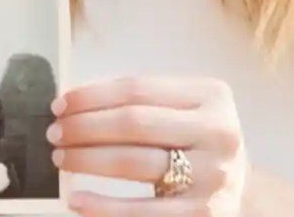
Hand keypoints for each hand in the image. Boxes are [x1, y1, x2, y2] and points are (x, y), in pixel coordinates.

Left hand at [47, 76, 246, 215]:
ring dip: (87, 159)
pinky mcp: (205, 214)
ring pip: (134, 162)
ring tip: (60, 158)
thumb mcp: (183, 113)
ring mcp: (213, 176)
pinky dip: (103, 206)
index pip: (137, 88)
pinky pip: (142, 211)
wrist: (239, 192)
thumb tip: (72, 102)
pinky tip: (77, 199)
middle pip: (133, 122)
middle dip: (84, 127)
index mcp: (212, 96)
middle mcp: (219, 133)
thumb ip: (139, 103)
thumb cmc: (195, 145)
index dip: (91, 96)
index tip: (59, 105)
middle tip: (54, 133)